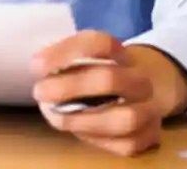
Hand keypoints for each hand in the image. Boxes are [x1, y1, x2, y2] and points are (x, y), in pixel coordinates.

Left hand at [30, 31, 163, 156]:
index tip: (36, 64)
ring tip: (56, 116)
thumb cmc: (96, 79)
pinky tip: (78, 130)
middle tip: (40, 91)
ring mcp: (149, 108)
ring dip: (84, 120)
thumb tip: (39, 66)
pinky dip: (98, 139)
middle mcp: (139, 79)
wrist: (136, 98)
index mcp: (121, 54)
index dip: (66, 52)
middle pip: (110, 79)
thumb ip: (61, 62)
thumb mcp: (80, 62)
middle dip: (70, 87)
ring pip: (126, 118)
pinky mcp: (149, 136)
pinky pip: (126, 142)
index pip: (100, 43)